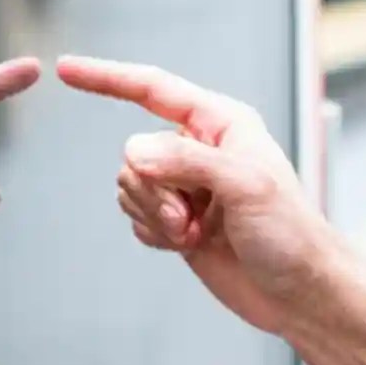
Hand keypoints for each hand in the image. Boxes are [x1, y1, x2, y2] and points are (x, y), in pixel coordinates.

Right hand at [58, 55, 332, 334]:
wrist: (300, 294)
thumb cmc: (292, 234)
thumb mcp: (246, 185)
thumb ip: (187, 161)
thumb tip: (134, 151)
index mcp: (222, 123)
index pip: (153, 89)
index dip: (107, 77)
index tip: (65, 69)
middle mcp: (199, 149)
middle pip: (134, 152)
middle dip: (153, 190)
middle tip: (192, 217)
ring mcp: (186, 188)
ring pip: (129, 185)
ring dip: (155, 216)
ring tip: (196, 233)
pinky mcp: (176, 222)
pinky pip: (134, 217)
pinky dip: (154, 234)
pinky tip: (188, 245)